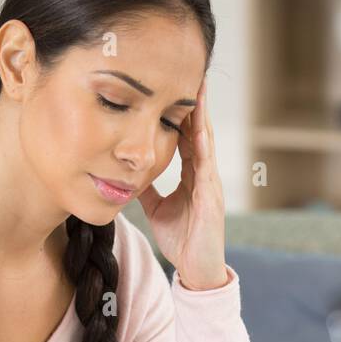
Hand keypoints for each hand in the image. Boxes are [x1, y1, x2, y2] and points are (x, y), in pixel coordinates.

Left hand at [136, 75, 227, 290]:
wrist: (196, 270)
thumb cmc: (181, 241)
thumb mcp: (157, 209)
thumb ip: (147, 188)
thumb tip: (129, 172)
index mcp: (192, 175)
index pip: (185, 135)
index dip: (179, 112)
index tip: (170, 86)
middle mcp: (204, 174)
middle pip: (198, 130)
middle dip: (194, 103)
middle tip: (188, 71)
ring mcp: (210, 183)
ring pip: (205, 141)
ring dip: (201, 115)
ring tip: (197, 88)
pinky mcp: (211, 197)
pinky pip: (206, 165)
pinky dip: (202, 145)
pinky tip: (197, 127)